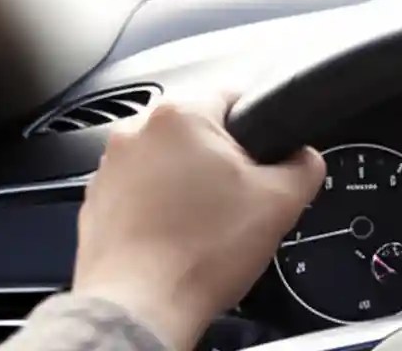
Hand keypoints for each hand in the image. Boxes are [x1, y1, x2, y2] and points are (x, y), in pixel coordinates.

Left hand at [72, 92, 324, 349]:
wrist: (141, 306)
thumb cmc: (200, 253)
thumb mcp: (280, 202)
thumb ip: (305, 165)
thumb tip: (306, 158)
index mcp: (182, 115)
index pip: (235, 94)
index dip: (261, 126)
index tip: (265, 157)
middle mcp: (137, 131)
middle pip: (199, 131)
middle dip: (222, 159)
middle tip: (239, 198)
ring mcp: (110, 167)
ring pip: (167, 161)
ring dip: (188, 183)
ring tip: (206, 222)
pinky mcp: (96, 201)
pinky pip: (139, 191)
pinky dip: (159, 207)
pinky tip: (177, 236)